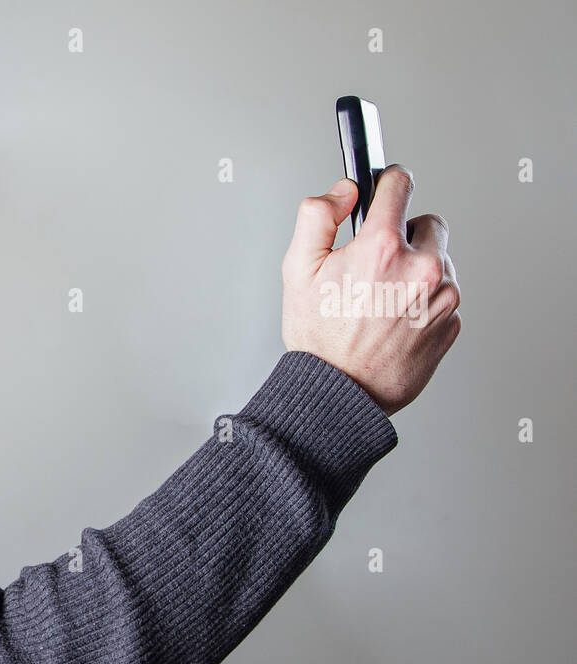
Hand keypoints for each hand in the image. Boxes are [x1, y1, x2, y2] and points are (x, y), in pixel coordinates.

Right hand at [280, 165, 461, 415]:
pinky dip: (426, 300)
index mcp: (383, 248)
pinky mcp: (453, 322)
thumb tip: (344, 191)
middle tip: (376, 264)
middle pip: (429, 223)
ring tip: (383, 299)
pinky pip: (445, 294)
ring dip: (418, 269)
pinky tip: (396, 318)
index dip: (387, 183)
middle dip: (405, 235)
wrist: (341, 394)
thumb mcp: (297, 271)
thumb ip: (316, 217)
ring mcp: (443, 296)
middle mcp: (421, 268)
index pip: (399, 185)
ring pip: (440, 260)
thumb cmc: (319, 340)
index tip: (385, 188)